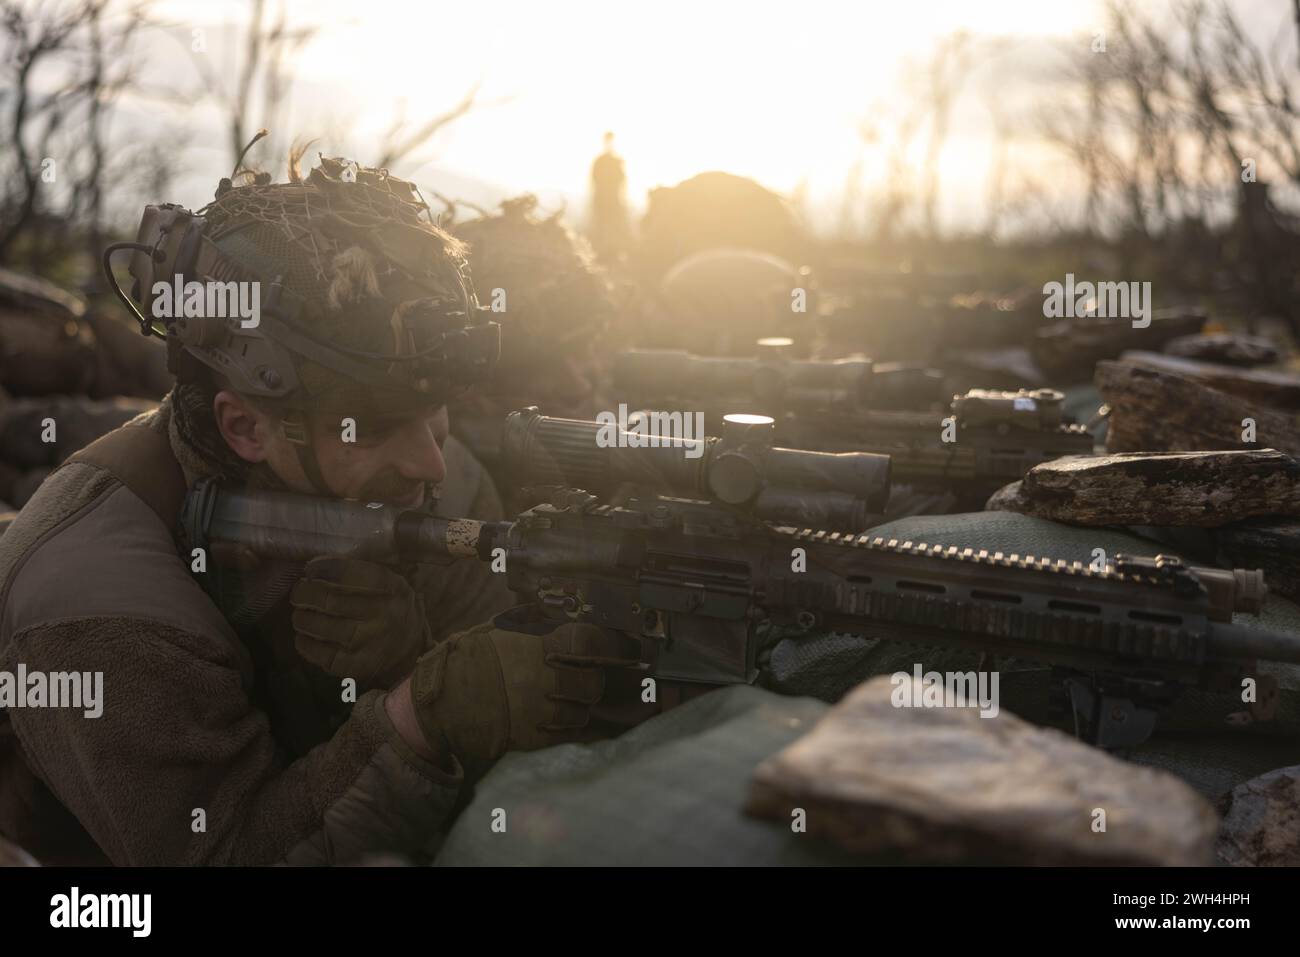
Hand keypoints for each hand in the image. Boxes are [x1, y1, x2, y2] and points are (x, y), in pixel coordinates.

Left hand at [290, 557, 428, 687]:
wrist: (409, 648)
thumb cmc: (390, 606)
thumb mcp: (390, 581)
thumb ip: (361, 568)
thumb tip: (317, 565)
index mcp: (395, 589)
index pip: (359, 574)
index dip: (330, 568)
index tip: (310, 568)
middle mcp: (386, 616)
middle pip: (333, 601)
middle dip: (306, 593)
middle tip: (298, 591)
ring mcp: (372, 644)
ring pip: (324, 628)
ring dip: (302, 618)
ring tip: (299, 614)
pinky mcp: (359, 667)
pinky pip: (324, 656)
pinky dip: (306, 645)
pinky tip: (303, 637)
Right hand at [408, 616, 649, 777]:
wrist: (445, 699)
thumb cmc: (475, 658)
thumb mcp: (505, 628)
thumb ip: (539, 621)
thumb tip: (570, 610)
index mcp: (537, 646)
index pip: (590, 643)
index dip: (614, 646)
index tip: (627, 648)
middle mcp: (542, 678)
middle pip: (592, 683)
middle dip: (593, 680)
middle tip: (586, 676)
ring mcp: (538, 711)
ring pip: (582, 713)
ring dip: (580, 706)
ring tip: (565, 698)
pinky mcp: (532, 738)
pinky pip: (566, 735)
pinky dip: (567, 727)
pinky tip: (557, 716)